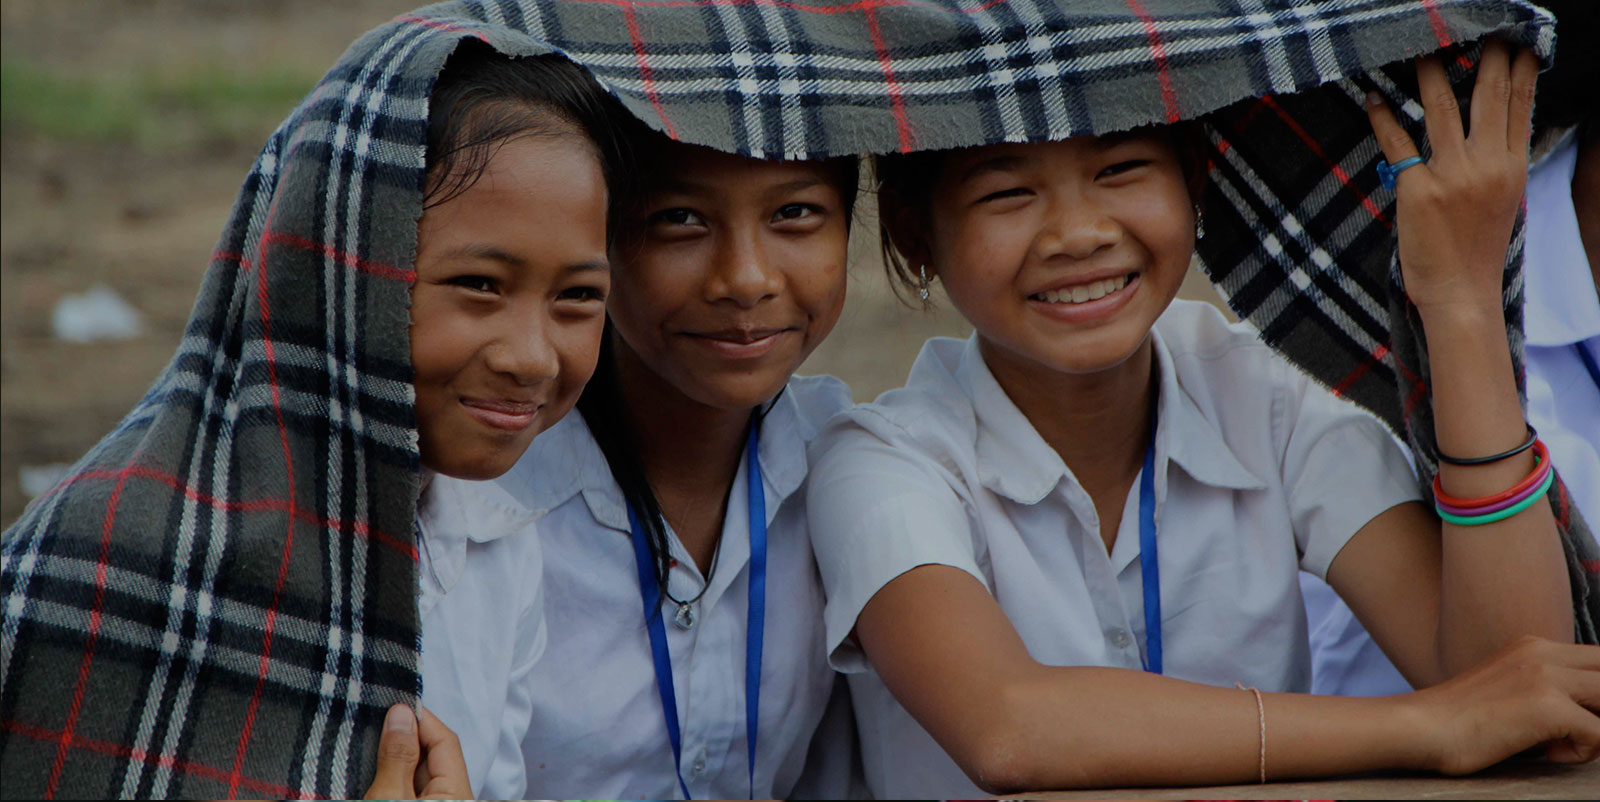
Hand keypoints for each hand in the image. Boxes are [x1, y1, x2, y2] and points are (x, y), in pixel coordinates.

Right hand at [364, 704, 472, 799]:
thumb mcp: (389, 797)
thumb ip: (397, 757)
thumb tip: (401, 714)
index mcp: (456, 795)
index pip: (445, 741)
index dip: (421, 719)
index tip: (393, 705)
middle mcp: (451, 800)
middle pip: (433, 757)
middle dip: (406, 737)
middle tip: (375, 722)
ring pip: (418, 774)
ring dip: (396, 758)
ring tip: (367, 743)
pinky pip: (409, 790)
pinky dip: (393, 777)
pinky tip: (370, 768)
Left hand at [1365, 39, 1537, 316]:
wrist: (1462, 294)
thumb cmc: (1477, 252)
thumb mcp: (1503, 202)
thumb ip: (1498, 165)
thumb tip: (1494, 135)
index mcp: (1512, 168)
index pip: (1520, 107)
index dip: (1519, 71)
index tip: (1516, 44)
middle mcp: (1487, 165)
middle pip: (1489, 96)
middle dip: (1485, 58)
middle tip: (1477, 31)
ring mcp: (1452, 176)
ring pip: (1441, 108)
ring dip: (1430, 74)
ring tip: (1421, 51)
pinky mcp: (1418, 189)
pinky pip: (1397, 143)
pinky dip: (1384, 117)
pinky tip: (1374, 98)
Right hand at [1404, 636, 1599, 774]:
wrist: (1420, 728)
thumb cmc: (1457, 721)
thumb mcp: (1506, 688)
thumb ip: (1544, 688)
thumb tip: (1586, 715)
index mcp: (1533, 646)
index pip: (1599, 658)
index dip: (1599, 691)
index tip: (1585, 717)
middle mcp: (1543, 653)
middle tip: (1580, 731)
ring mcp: (1546, 677)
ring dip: (1598, 729)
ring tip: (1563, 742)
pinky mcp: (1548, 706)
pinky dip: (1582, 753)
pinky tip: (1548, 753)